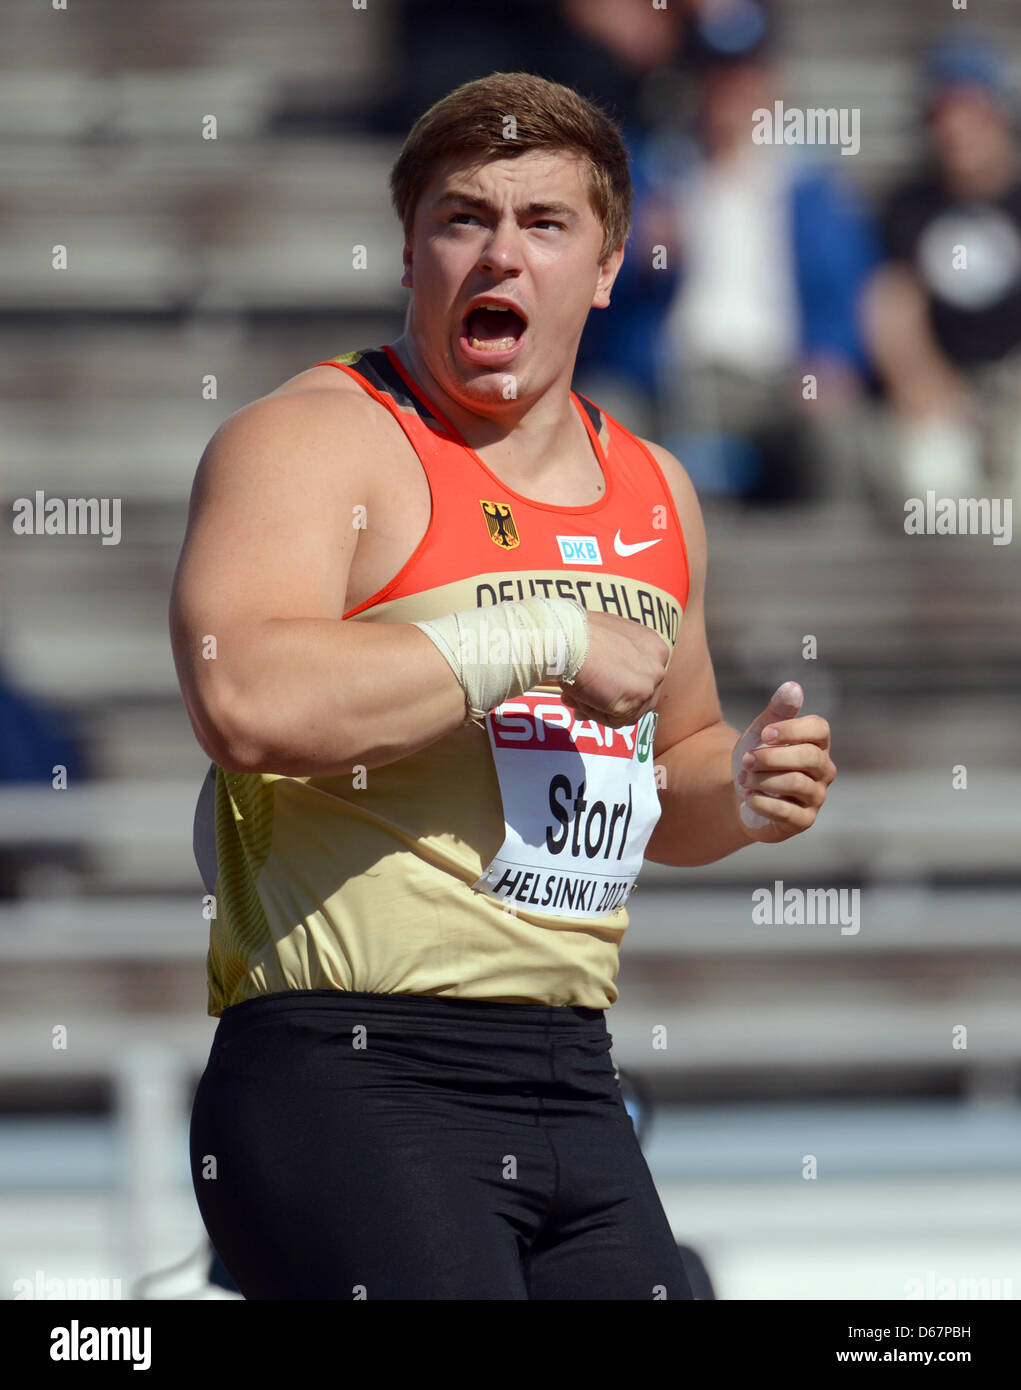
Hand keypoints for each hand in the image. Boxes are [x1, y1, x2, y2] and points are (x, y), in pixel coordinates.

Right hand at [559, 611, 669, 729]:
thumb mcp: (608, 636)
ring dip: (596, 707)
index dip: (615, 685)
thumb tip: (605, 678)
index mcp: (654, 647)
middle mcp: (657, 667)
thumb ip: (617, 655)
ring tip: (570, 697)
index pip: (640, 676)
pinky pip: (613, 720)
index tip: (594, 687)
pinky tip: (575, 698)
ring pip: (625, 711)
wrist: (568, 638)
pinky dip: (592, 713)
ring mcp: (648, 688)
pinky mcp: (632, 705)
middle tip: (579, 699)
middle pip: (635, 697)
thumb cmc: (579, 632)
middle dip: (606, 700)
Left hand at [732, 681, 835, 843]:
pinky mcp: (803, 821)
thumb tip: (794, 686)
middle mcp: (823, 770)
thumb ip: (777, 711)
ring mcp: (816, 797)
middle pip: (809, 758)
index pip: (819, 729)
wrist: (740, 796)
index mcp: (817, 744)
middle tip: (746, 759)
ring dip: (763, 779)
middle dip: (772, 757)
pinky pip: (787, 812)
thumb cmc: (756, 759)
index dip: (792, 729)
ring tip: (742, 778)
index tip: (764, 734)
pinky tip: (748, 798)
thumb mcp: (760, 733)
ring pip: (796, 783)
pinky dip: (762, 802)